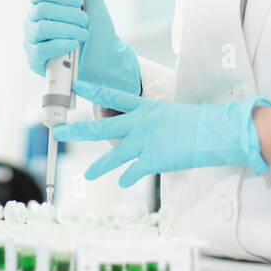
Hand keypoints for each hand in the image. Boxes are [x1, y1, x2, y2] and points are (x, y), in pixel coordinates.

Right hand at [21, 0, 140, 95]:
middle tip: (85, 20)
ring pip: (40, 28)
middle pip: (41, 8)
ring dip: (67, 29)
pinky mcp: (36, 61)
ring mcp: (32, 42)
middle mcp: (34, 21)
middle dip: (68, 13)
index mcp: (43, 5)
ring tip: (83, 34)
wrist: (107, 59)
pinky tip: (73, 45)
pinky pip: (41, 49)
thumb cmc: (97, 27)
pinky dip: (61, 44)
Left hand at [54, 79, 270, 186]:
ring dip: (99, 166)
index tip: (78, 86)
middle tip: (57, 132)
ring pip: (114, 155)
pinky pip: (134, 172)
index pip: (114, 96)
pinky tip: (122, 183)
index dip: (95, 91)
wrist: (212, 132)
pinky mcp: (152, 159)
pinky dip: (128, 178)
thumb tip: (145, 126)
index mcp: (145, 107)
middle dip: (78, 130)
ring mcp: (144, 141)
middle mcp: (140, 123)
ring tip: (87, 175)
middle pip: (102, 126)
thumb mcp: (170, 113)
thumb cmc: (196, 122)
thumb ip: (153, 120)